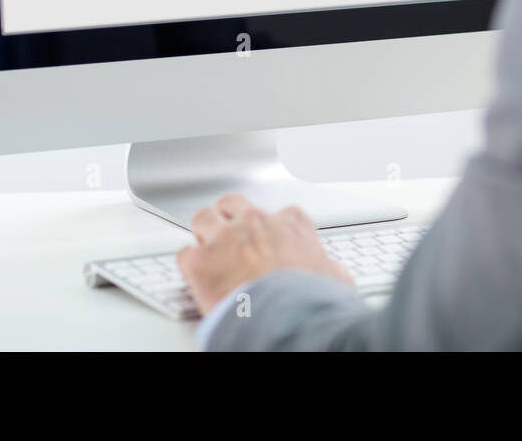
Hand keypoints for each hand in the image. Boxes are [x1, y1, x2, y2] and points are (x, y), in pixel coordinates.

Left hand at [176, 194, 353, 314]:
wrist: (285, 318)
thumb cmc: (311, 300)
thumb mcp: (336, 279)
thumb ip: (331, 268)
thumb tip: (337, 274)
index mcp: (290, 224)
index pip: (280, 213)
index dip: (272, 227)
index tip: (270, 240)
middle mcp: (255, 222)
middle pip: (232, 203)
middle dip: (229, 218)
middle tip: (230, 237)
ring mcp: (224, 238)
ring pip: (203, 218)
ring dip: (204, 233)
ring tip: (206, 250)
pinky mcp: (199, 261)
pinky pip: (184, 254)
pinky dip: (188, 264)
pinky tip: (194, 275)